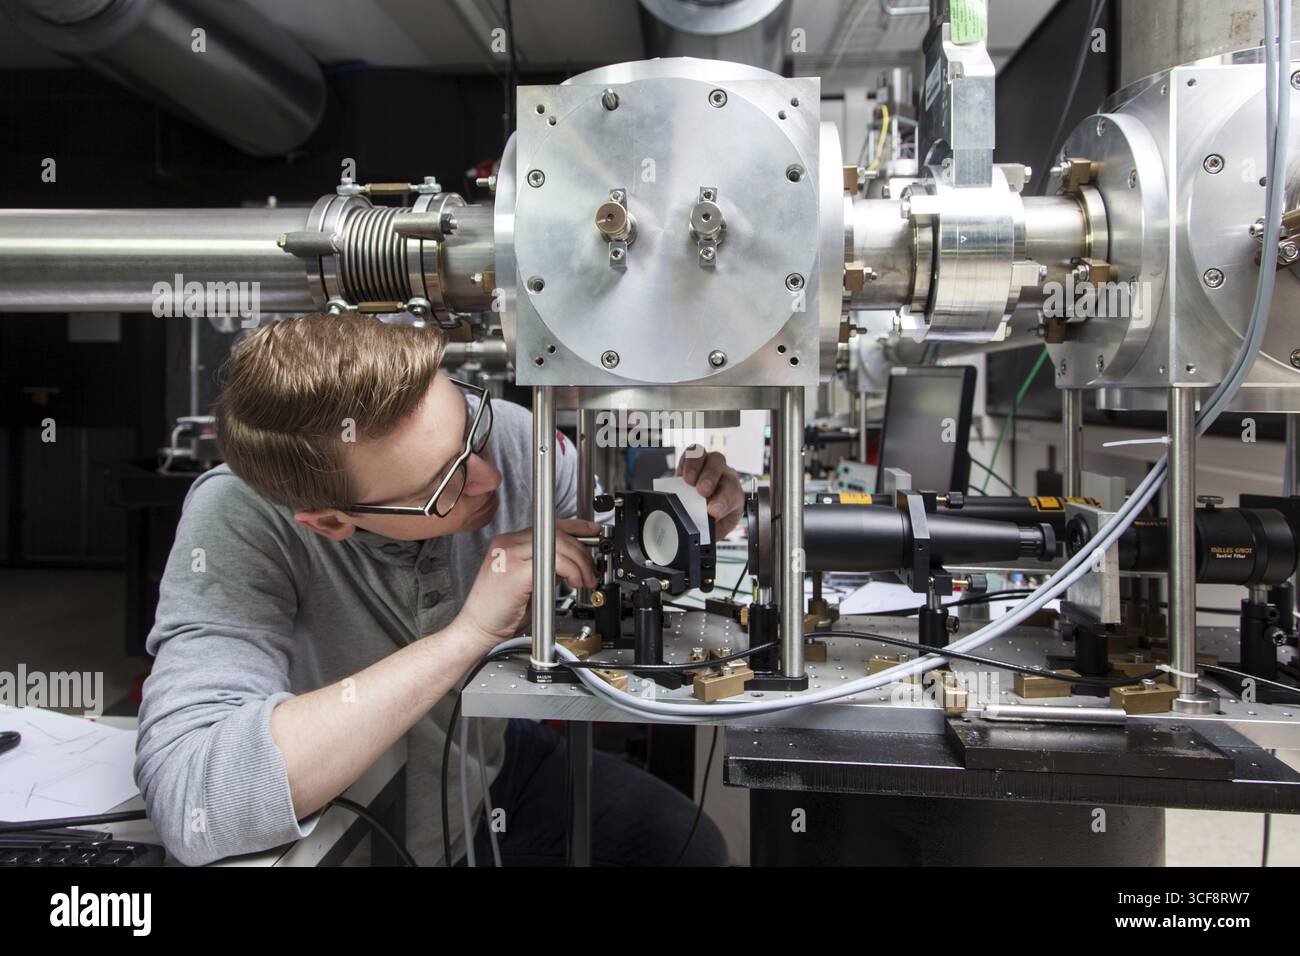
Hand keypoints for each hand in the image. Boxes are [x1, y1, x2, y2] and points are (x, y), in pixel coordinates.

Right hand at [453, 519, 601, 647]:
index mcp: (508, 543)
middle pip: (556, 533)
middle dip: (582, 551)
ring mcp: (509, 554)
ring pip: (558, 545)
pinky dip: (572, 571)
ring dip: (580, 563)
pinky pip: (555, 561)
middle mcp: (507, 543)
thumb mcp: (526, 582)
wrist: (476, 630)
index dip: (575, 527)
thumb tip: (570, 561)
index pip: (547, 525)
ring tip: (585, 580)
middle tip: (591, 571)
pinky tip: (574, 582)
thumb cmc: (497, 612)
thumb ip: (545, 566)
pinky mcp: (515, 570)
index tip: (593, 531)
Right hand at [676, 445, 744, 538]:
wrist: (704, 515)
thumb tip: (701, 528)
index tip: (713, 511)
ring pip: (706, 455)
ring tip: (688, 481)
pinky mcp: (693, 463)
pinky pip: (692, 453)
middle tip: (702, 491)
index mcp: (733, 494)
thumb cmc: (712, 521)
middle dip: (711, 478)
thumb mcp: (716, 530)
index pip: (732, 493)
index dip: (723, 500)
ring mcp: (709, 467)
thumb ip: (711, 528)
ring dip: (697, 466)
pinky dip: (686, 461)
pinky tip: (681, 474)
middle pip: (721, 465)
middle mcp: (723, 476)